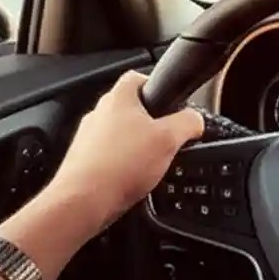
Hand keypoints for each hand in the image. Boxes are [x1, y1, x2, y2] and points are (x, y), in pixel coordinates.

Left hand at [49, 71, 202, 231]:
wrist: (83, 202)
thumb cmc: (120, 166)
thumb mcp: (169, 139)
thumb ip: (188, 123)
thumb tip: (195, 120)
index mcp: (118, 99)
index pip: (138, 77)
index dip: (157, 86)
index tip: (170, 103)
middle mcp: (98, 113)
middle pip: (131, 109)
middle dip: (150, 123)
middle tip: (167, 138)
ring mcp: (87, 138)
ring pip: (119, 134)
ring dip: (135, 145)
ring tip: (151, 164)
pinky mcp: (83, 161)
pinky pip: (109, 156)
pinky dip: (122, 165)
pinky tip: (133, 179)